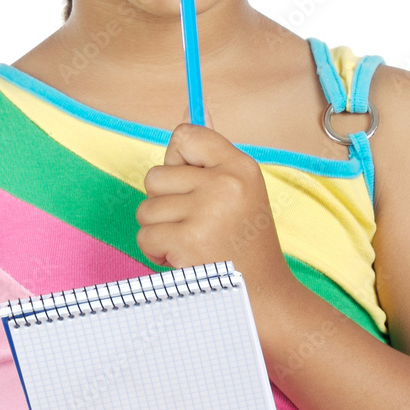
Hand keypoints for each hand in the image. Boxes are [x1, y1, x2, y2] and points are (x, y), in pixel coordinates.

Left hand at [137, 120, 289, 292]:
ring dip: (160, 231)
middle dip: (166, 204)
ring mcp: (207, 212)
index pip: (185, 135)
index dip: (179, 162)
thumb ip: (210, 156)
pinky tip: (185, 260)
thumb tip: (191, 108)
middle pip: (156, 175)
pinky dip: (157, 253)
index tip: (193, 186)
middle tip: (197, 225)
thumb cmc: (244, 243)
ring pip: (146, 207)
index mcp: (240, 166)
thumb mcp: (239, 190)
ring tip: (193, 244)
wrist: (263, 300)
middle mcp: (226, 183)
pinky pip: (145, 235)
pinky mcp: (188, 241)